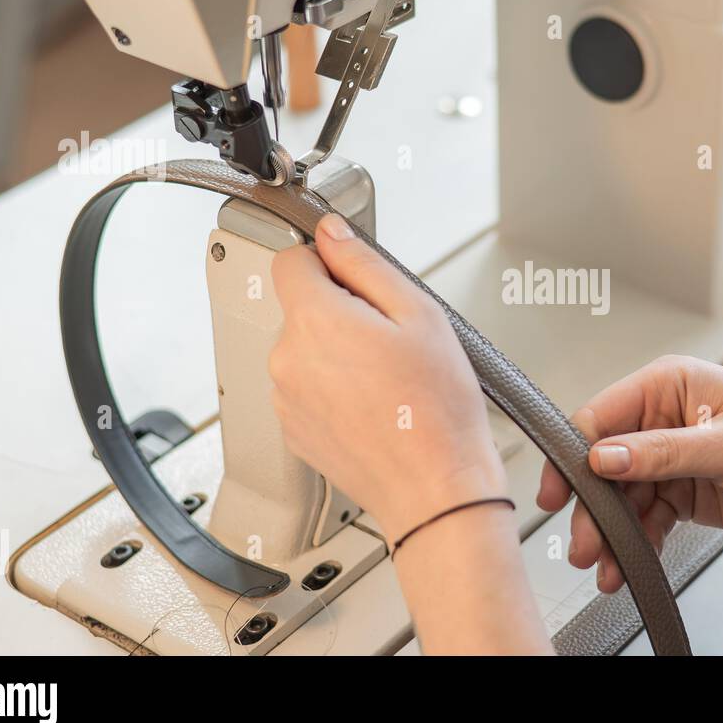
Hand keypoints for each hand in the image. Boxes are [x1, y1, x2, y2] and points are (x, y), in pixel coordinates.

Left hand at [269, 214, 506, 541]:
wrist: (433, 488)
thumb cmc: (436, 411)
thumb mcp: (420, 314)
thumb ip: (366, 263)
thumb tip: (332, 234)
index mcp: (315, 320)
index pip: (290, 260)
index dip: (326, 261)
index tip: (354, 277)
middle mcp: (287, 358)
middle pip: (300, 308)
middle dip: (339, 312)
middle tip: (390, 340)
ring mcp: (285, 398)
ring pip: (304, 350)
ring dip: (336, 353)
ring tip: (386, 380)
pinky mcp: (293, 430)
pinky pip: (306, 389)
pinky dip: (333, 390)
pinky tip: (373, 405)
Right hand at [537, 355, 722, 592]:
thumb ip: (665, 452)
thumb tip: (605, 455)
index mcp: (671, 384)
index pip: (602, 416)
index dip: (575, 453)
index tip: (560, 491)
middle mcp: (664, 418)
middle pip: (606, 463)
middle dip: (593, 507)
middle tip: (583, 544)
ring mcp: (673, 457)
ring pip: (622, 497)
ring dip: (611, 533)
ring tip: (604, 566)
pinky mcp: (685, 493)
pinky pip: (648, 519)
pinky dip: (636, 544)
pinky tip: (627, 566)